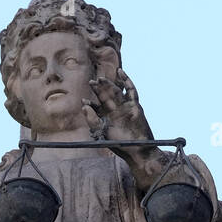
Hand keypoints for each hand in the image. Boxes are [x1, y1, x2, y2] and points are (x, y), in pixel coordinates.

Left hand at [82, 68, 163, 190]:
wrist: (137, 150)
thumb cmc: (120, 145)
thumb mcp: (102, 133)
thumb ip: (92, 120)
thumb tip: (84, 105)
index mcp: (105, 117)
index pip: (96, 106)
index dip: (90, 103)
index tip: (84, 100)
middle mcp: (114, 111)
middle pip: (105, 95)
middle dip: (98, 89)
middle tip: (92, 83)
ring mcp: (124, 107)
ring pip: (116, 91)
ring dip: (109, 84)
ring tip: (101, 79)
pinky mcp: (134, 105)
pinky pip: (131, 90)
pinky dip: (126, 80)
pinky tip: (120, 72)